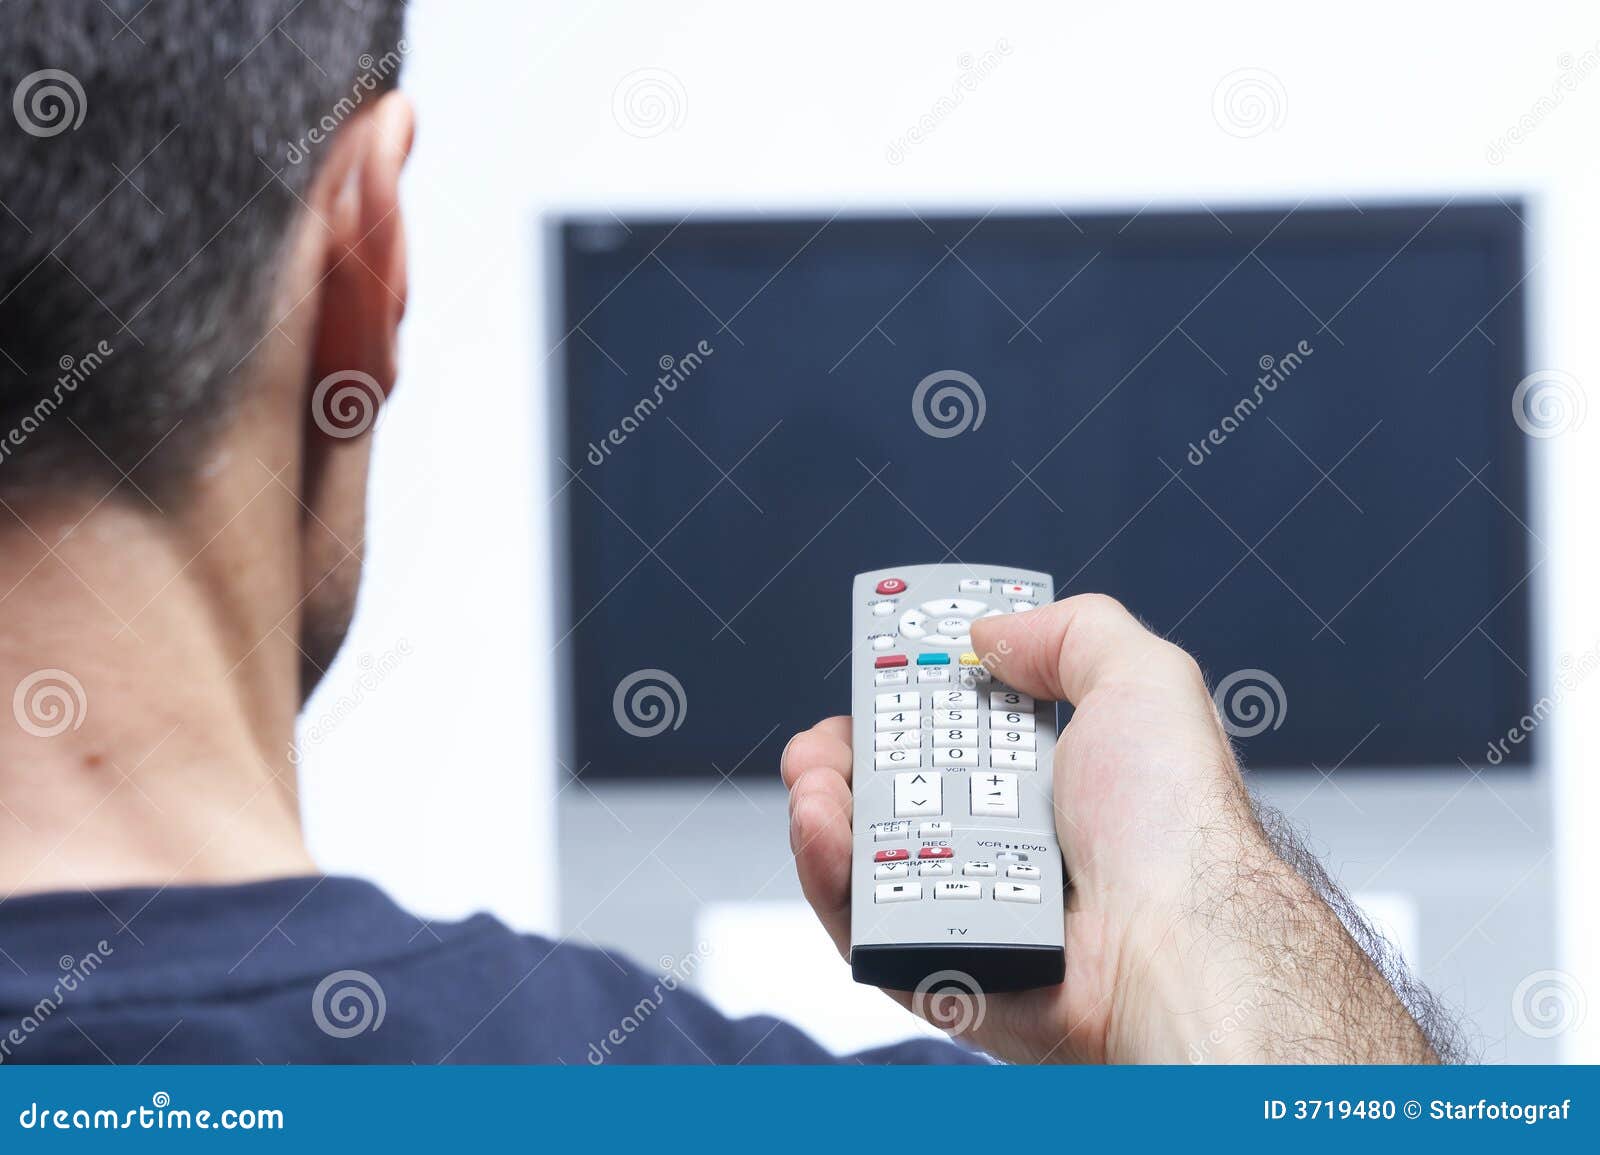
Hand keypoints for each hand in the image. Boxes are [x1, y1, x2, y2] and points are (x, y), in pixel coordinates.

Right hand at [781, 594, 1436, 1062]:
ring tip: (817, 784)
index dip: (906, 704)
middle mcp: (1007, 850)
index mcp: (1052, 787)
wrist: (1179, 947)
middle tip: (830, 739)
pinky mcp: (936, 974)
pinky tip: (826, 834)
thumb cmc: (1180, 833)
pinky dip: (828, 876)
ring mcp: (967, 912)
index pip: (955, 738)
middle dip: (845, 756)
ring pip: (862, 859)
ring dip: (823, 808)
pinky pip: (859, 928)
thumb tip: (989, 632)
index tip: (874, 678)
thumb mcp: (1145, 681)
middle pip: (891, 795)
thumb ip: (1072, 632)